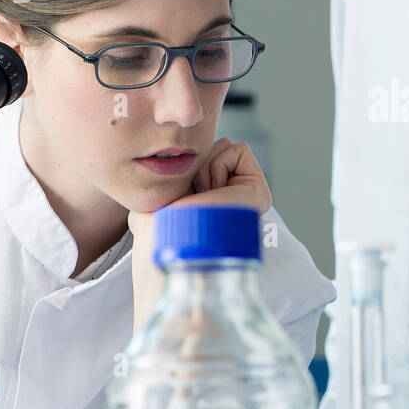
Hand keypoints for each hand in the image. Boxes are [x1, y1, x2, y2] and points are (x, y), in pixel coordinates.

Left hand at [128, 139, 271, 328]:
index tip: (173, 202)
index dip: (179, 171)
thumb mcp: (150, 205)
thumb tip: (163, 169)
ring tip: (197, 202)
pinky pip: (238, 150)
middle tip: (185, 202)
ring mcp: (243, 199)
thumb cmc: (156, 241)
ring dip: (201, 169)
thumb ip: (161, 185)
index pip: (196, 159)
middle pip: (208, 150)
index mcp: (206, 205)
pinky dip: (217, 164)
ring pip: (222, 147)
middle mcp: (227, 202)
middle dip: (190, 167)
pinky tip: (210, 195)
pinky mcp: (258, 195)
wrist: (172, 261)